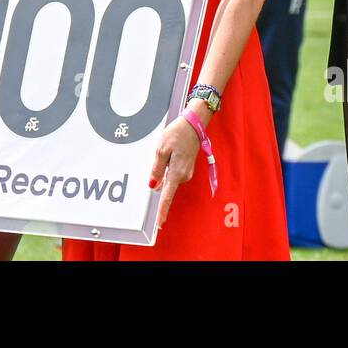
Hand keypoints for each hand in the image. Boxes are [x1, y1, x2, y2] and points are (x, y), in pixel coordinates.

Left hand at [150, 113, 199, 227]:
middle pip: (165, 185)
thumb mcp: (161, 149)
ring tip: (168, 148)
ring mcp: (186, 172)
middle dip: (158, 175)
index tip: (160, 223)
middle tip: (160, 154)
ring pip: (169, 177)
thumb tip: (153, 185)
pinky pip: (173, 171)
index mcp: (176, 173)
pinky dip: (169, 164)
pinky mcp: (186, 167)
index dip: (162, 211)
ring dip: (164, 167)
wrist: (194, 124)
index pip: (167, 196)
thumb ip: (156, 169)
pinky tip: (171, 151)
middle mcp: (183, 176)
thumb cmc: (177, 134)